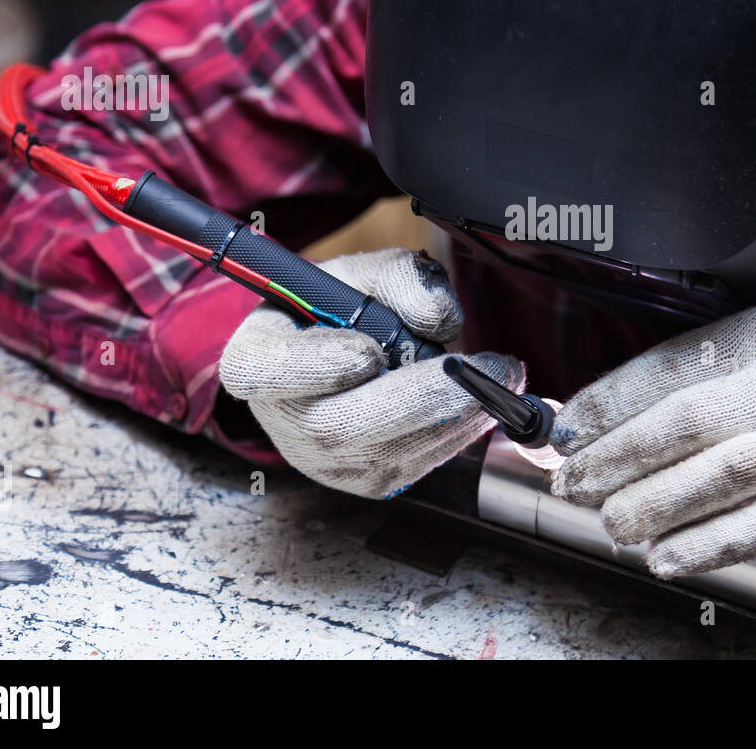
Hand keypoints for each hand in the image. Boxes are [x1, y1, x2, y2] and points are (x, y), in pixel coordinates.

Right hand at [219, 247, 522, 498]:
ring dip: (456, 416)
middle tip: (485, 368)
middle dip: (423, 397)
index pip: (267, 373)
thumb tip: (437, 318)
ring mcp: (322, 462)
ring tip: (501, 377)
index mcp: (254, 360)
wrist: (340, 353)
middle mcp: (280, 421)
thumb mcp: (362, 272)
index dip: (318, 365)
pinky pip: (415, 467)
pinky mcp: (366, 482)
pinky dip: (459, 434)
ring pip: (388, 453)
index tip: (369, 350)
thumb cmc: (339, 309)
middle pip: (342, 427)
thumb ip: (400, 278)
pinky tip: (484, 402)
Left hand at [549, 297, 755, 577]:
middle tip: (573, 482)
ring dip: (652, 506)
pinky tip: (669, 556)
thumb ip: (714, 361)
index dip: (609, 402)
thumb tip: (626, 407)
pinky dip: (710, 545)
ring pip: (717, 478)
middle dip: (616, 458)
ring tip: (610, 522)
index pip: (670, 367)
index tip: (567, 428)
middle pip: (684, 422)